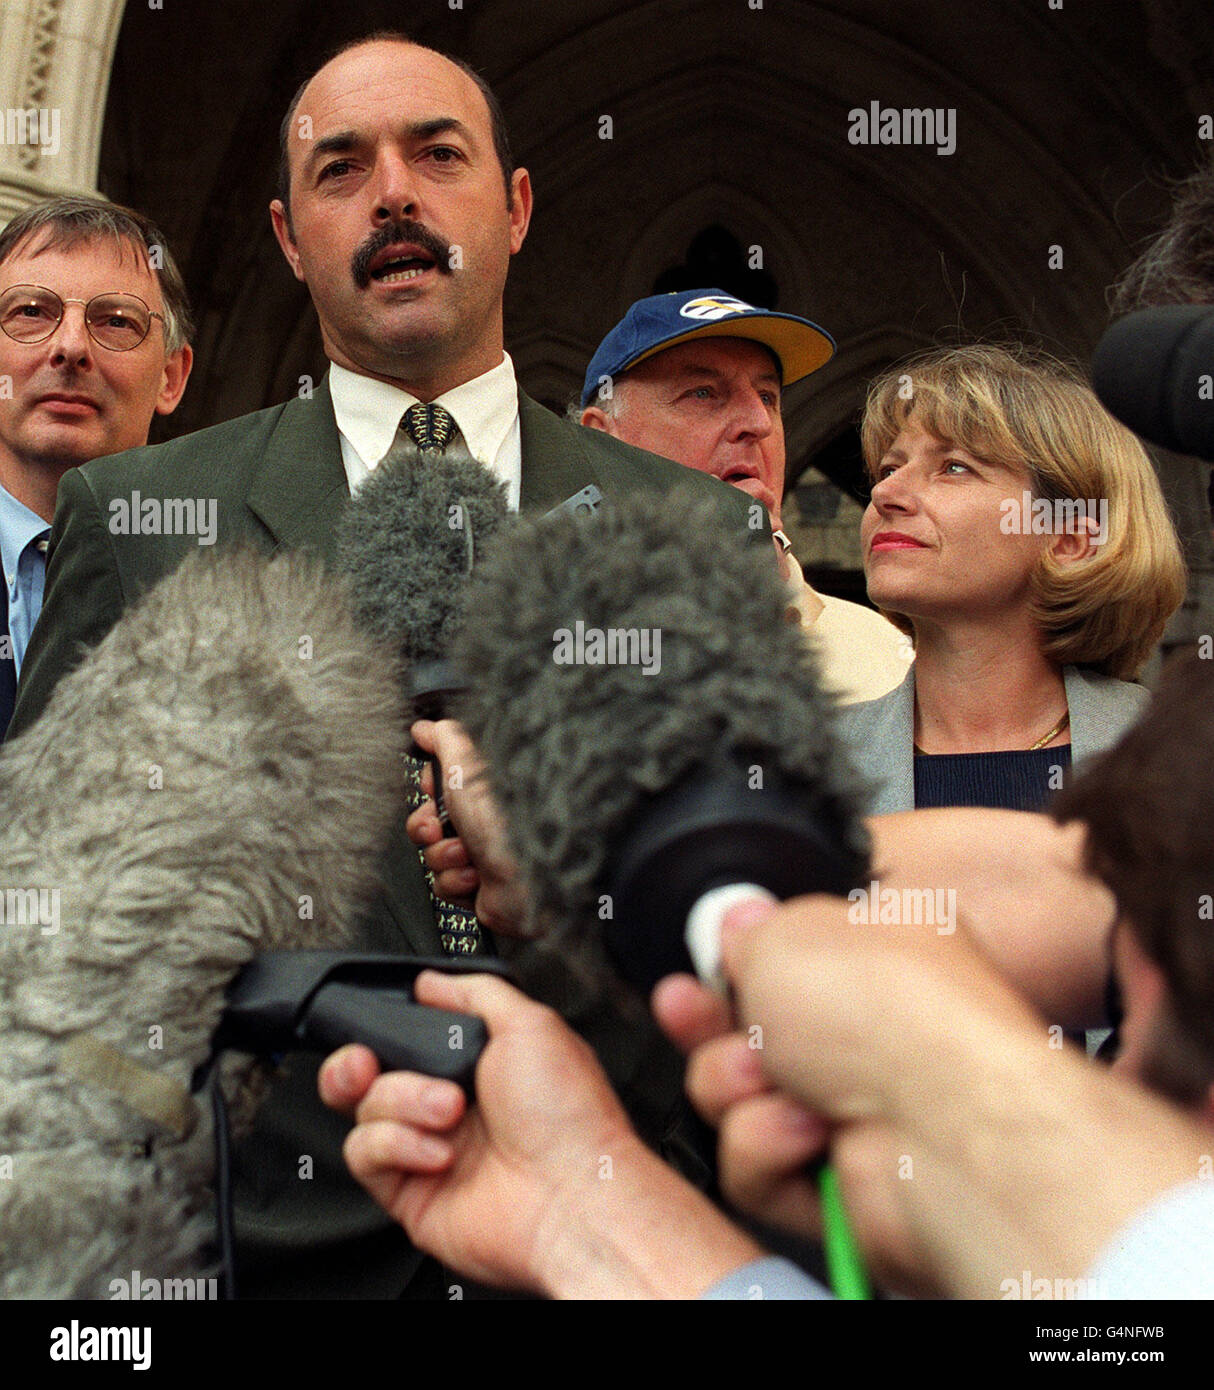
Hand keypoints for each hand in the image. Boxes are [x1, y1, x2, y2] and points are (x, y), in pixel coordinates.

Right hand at [320, 969, 762, 1296]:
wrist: (571, 1193)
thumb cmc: (568, 1115)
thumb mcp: (530, 1024)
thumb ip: (476, 992)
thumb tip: (430, 982)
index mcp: (477, 1064)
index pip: (407, 1038)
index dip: (386, 1030)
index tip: (383, 1026)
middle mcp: (448, 1105)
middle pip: (368, 1074)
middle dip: (356, 1063)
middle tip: (368, 1063)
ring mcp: (426, 1148)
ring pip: (365, 1108)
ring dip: (403, 1101)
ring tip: (449, 1110)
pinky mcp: (409, 1192)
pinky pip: (365, 1155)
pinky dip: (396, 1143)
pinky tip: (439, 1150)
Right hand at [406, 719, 528, 934]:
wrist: (530, 885)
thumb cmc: (509, 827)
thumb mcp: (469, 770)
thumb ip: (445, 740)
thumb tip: (425, 726)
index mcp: (483, 788)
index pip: (440, 780)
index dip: (430, 787)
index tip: (433, 789)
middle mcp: (483, 819)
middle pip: (428, 819)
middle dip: (427, 827)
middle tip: (439, 828)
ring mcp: (481, 853)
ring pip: (432, 853)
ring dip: (444, 857)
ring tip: (469, 857)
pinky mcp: (479, 885)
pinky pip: (443, 883)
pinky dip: (456, 883)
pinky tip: (477, 879)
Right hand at [654, 897, 968, 1294]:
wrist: (943, 1126)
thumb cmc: (892, 1011)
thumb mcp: (787, 931)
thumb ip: (747, 930)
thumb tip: (735, 927)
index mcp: (876, 948)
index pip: (785, 955)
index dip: (734, 961)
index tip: (703, 965)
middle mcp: (870, 1028)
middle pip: (751, 1029)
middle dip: (710, 1027)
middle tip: (687, 1012)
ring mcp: (858, 1106)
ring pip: (740, 1099)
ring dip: (736, 1088)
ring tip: (769, 1079)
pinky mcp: (841, 1179)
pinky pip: (758, 1165)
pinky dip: (766, 1148)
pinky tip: (802, 1133)